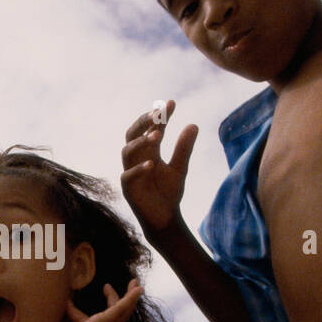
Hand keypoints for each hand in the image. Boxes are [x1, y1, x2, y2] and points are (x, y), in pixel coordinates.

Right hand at [120, 101, 196, 238]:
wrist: (165, 217)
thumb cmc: (168, 192)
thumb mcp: (180, 168)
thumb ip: (184, 148)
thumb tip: (193, 125)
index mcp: (148, 150)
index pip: (152, 128)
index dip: (160, 116)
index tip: (171, 103)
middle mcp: (137, 158)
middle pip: (133, 133)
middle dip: (144, 122)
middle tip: (157, 113)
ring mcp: (130, 172)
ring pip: (127, 151)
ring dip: (141, 142)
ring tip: (158, 135)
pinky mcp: (128, 189)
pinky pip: (128, 175)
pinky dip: (139, 169)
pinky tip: (152, 164)